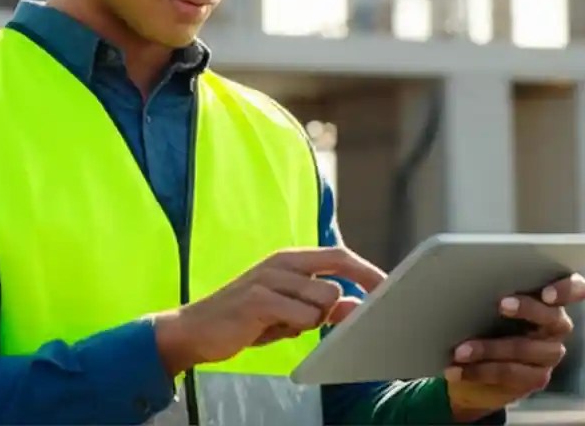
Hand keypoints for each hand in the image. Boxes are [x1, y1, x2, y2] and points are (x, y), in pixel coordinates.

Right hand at [152, 247, 385, 374]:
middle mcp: (281, 262)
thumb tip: (359, 307)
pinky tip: (274, 329)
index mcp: (289, 260)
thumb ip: (322, 307)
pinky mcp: (259, 299)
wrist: (195, 330)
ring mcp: (270, 278)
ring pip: (325, 298)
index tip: (389, 287)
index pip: (339, 255)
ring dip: (315, 319)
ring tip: (286, 325)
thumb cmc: (244, 320)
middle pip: (338, 267)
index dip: (367, 270)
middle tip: (363, 313)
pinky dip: (298, 328)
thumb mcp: (288, 312)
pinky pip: (304, 316)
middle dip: (358, 289)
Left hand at [444, 273, 584, 422]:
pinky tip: (457, 370)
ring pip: (525, 348)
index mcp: (549, 299)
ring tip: (460, 351)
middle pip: (553, 317)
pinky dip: (479, 371)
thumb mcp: (484, 303)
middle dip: (527, 309)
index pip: (575, 289)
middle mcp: (556, 325)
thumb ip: (489, 290)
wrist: (470, 367)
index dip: (567, 289)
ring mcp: (549, 353)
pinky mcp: (537, 378)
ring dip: (489, 348)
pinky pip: (511, 373)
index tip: (548, 293)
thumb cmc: (479, 321)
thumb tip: (464, 277)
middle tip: (501, 305)